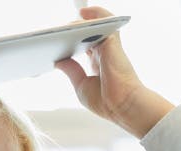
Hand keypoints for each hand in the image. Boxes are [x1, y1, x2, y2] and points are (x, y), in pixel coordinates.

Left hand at [54, 6, 146, 124]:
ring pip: (98, 24)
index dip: (74, 38)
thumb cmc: (107, 101)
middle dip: (75, 27)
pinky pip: (106, 21)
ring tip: (71, 16)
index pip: (86, 43)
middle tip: (60, 27)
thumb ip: (71, 70)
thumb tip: (58, 60)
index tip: (61, 37)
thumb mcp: (81, 85)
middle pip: (90, 32)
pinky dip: (96, 14)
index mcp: (98, 63)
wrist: (122, 107)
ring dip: (85, 18)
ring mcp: (109, 46)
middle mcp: (104, 52)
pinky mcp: (112, 42)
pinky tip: (83, 13)